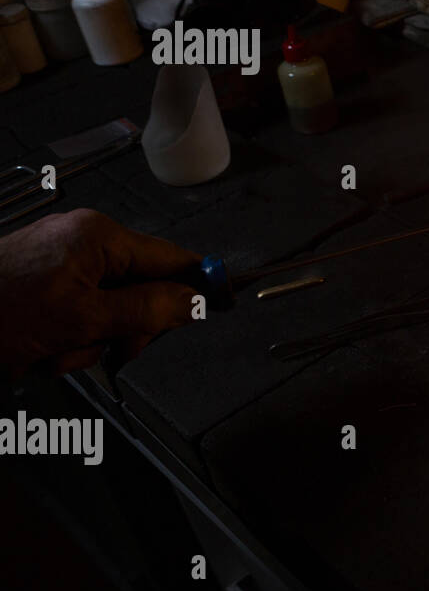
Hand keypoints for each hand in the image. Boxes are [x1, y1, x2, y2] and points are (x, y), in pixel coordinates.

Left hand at [0, 209, 199, 376]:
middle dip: (124, 328)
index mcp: (98, 238)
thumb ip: (146, 310)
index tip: (224, 301)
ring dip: (88, 341)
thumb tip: (194, 301)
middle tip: (115, 352)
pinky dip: (66, 337)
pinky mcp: (41, 278)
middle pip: (138, 288)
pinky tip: (42, 348)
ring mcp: (59, 258)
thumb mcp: (83, 319)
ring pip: (106, 308)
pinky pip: (77, 310)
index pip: (170, 258)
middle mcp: (82, 240)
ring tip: (56, 352)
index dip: (199, 282)